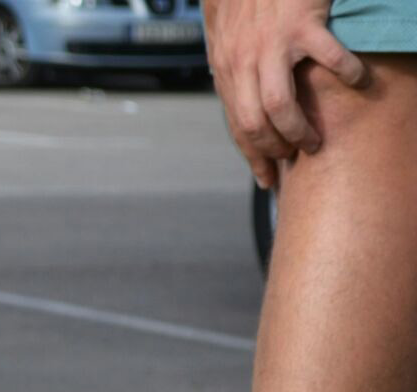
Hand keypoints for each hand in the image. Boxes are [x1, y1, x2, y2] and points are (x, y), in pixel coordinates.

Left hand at [204, 0, 368, 187]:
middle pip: (253, 124)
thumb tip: (240, 103)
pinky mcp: (301, 25)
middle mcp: (243, 62)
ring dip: (299, 129)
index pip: (236, 126)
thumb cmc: (243, 2)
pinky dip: (348, 73)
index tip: (267, 180)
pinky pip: (328, 58)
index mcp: (227, 70)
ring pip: (279, 105)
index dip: (252, 156)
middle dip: (274, 150)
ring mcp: (270, 45)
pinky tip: (359, 82)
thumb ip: (235, 72)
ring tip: (314, 141)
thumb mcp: (226, 43)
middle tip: (295, 155)